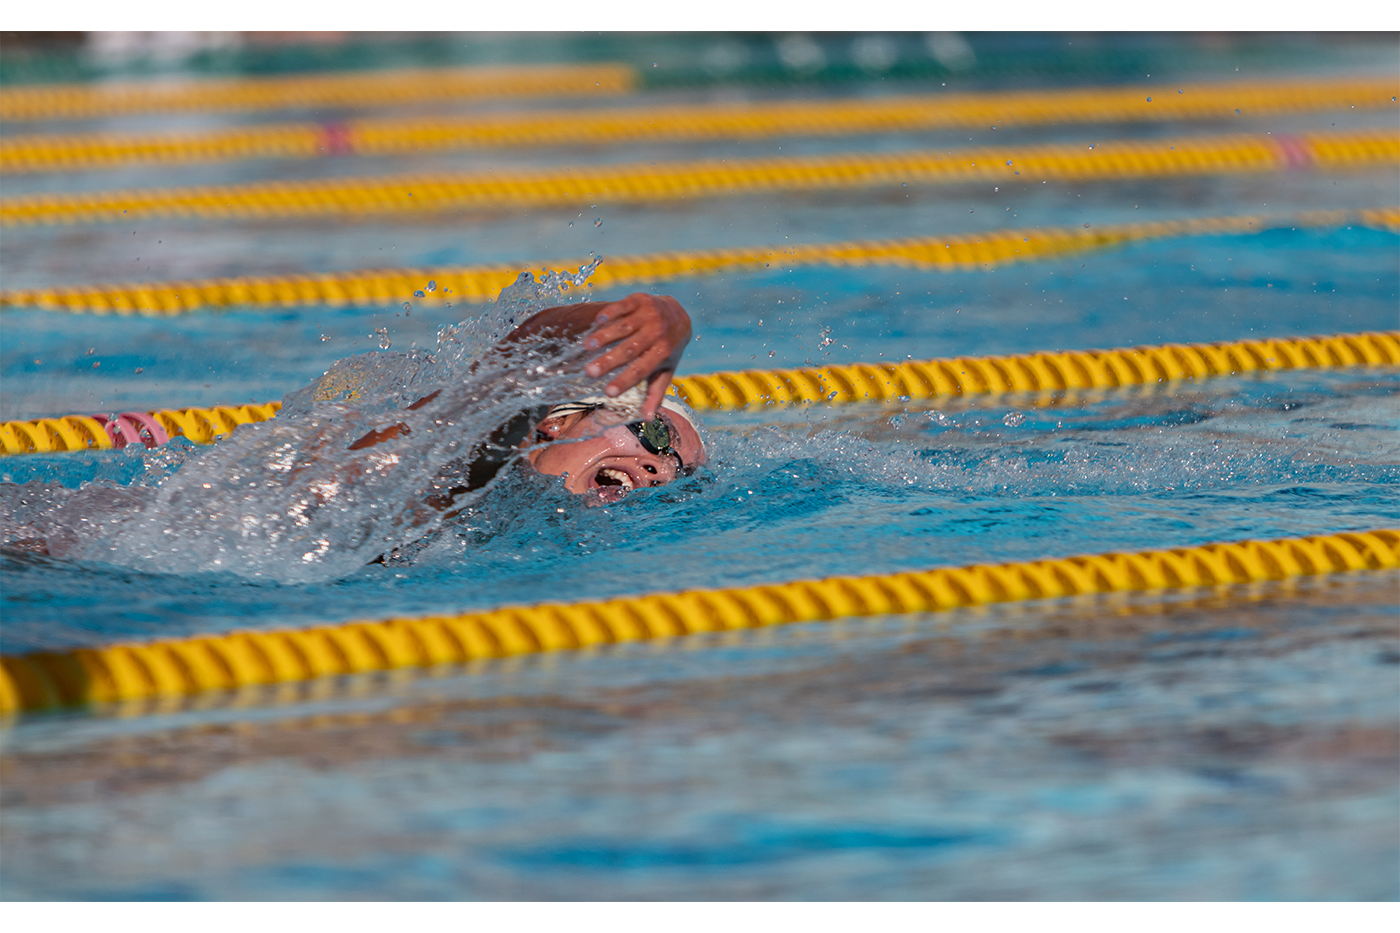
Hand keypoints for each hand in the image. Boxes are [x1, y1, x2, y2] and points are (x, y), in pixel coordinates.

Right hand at [581, 293, 691, 418]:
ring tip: (586, 346)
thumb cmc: (667, 350)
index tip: (608, 393)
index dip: (625, 381)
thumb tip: (647, 419)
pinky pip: (623, 306)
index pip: (641, 370)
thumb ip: (655, 394)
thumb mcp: (665, 371)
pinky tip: (597, 321)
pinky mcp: (640, 300)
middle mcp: (656, 334)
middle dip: (609, 361)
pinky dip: (611, 313)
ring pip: (624, 327)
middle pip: (630, 350)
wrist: (679, 316)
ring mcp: (649, 315)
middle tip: (589, 372)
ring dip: (605, 336)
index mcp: (662, 354)